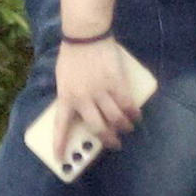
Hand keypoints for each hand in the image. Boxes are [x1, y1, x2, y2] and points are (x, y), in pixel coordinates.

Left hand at [51, 34, 147, 153]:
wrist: (85, 35)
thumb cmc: (72, 55)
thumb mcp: (63, 79)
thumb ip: (70, 96)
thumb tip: (80, 112)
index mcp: (66, 97)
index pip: (61, 126)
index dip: (61, 144)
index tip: (60, 159)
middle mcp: (83, 99)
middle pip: (97, 128)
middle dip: (108, 139)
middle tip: (114, 144)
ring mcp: (100, 92)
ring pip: (115, 118)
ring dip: (123, 127)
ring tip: (127, 129)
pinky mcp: (116, 83)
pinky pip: (127, 104)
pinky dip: (133, 113)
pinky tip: (136, 117)